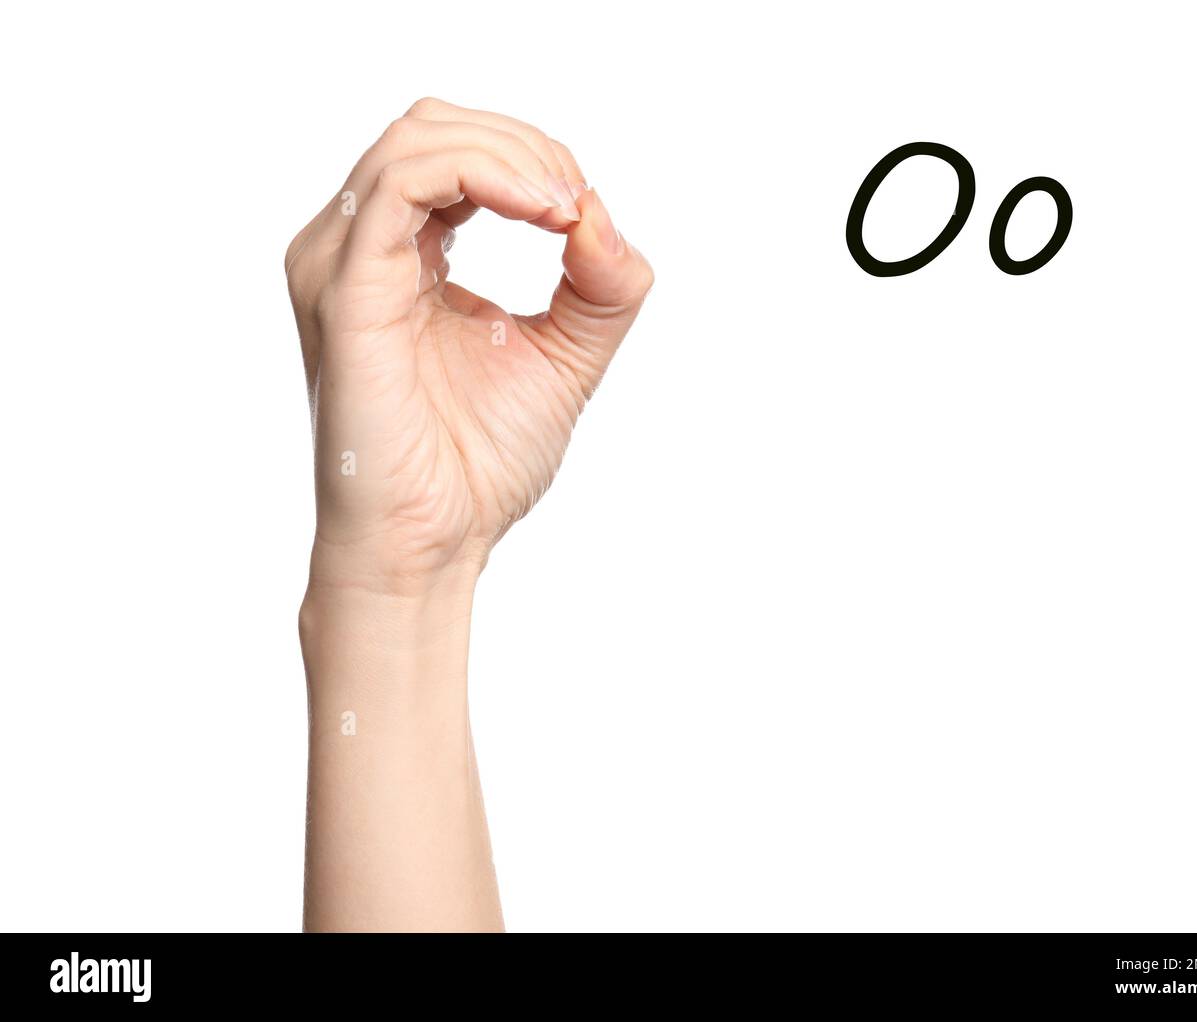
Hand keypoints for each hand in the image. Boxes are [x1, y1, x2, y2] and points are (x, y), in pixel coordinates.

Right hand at [285, 98, 652, 596]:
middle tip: (579, 205)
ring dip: (510, 155)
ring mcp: (340, 266)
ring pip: (415, 138)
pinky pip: (403, 184)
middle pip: (432, 126)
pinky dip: (484, 176)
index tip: (589, 218)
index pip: (454, 153)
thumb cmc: (478, 464)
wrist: (434, 544)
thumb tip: (604, 217)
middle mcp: (356, 250)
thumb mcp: (565, 357)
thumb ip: (599, 285)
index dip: (533, 162)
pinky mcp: (344, 292)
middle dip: (525, 147)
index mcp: (398, 258)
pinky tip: (542, 215)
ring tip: (565, 209)